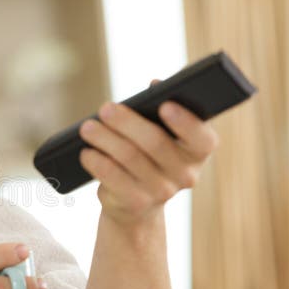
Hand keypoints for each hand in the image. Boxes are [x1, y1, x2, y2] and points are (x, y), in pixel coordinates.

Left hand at [78, 81, 218, 223]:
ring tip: (87, 127)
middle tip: (105, 108)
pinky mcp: (136, 202)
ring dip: (104, 138)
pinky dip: (96, 161)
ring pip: (129, 157)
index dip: (186, 122)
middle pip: (155, 143)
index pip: (202, 139)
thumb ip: (162, 109)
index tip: (165, 105)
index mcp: (198, 152)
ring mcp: (162, 191)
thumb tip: (156, 84)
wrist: (137, 204)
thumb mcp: (161, 133)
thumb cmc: (149, 155)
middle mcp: (185, 174)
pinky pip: (112, 177)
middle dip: (127, 122)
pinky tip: (85, 152)